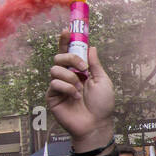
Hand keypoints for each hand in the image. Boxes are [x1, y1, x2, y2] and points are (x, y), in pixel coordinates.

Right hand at [47, 34, 115, 151]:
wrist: (96, 124)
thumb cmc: (102, 105)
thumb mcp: (103, 81)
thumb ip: (95, 64)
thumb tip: (92, 47)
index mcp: (80, 70)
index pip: (70, 52)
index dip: (66, 41)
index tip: (67, 30)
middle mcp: (67, 76)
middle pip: (59, 56)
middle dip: (70, 58)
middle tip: (83, 68)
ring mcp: (59, 86)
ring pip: (55, 69)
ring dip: (70, 78)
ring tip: (79, 90)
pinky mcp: (52, 96)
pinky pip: (54, 83)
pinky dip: (66, 88)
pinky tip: (74, 97)